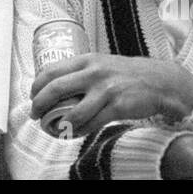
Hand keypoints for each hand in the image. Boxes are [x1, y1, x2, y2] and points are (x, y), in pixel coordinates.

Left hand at [30, 53, 192, 137]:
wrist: (159, 81)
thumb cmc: (126, 74)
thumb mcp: (101, 64)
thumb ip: (80, 72)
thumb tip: (54, 86)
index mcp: (86, 60)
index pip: (51, 71)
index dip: (36, 86)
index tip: (32, 97)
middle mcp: (94, 73)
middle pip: (55, 89)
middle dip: (40, 105)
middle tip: (36, 115)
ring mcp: (106, 90)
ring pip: (73, 112)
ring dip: (59, 124)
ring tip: (55, 128)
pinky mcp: (117, 107)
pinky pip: (91, 124)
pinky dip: (79, 131)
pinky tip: (74, 133)